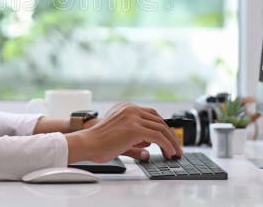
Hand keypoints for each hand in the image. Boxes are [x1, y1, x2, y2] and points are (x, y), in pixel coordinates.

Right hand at [67, 103, 181, 163]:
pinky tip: (169, 153)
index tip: (170, 139)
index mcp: (126, 108)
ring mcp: (133, 118)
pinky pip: (158, 137)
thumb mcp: (120, 139)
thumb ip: (135, 145)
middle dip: (171, 135)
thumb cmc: (98, 143)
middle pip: (159, 120)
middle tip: (176, 147)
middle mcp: (131, 109)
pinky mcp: (135, 129)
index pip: (152, 114)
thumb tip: (147, 152)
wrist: (86, 143)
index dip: (163, 127)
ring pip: (161, 128)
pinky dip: (167, 146)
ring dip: (172, 142)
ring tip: (175, 153)